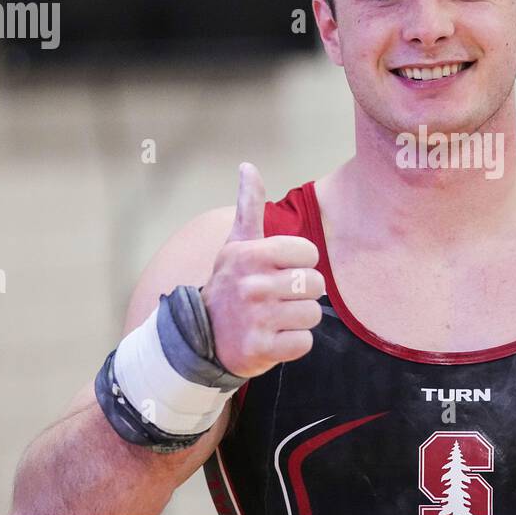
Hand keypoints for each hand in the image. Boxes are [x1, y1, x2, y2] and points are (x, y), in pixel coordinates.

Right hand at [203, 163, 324, 377]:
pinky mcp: (261, 348)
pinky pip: (304, 342)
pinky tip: (275, 338)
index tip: (281, 271)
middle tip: (279, 298)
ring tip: (276, 318)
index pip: (309, 253)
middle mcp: (253, 284)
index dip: (301, 263)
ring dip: (298, 319)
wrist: (199, 338)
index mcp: (252, 254)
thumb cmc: (228, 285)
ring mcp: (257, 318)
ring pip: (312, 314)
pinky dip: (294, 343)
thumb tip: (248, 166)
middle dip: (302, 293)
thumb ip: (248, 206)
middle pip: (315, 284)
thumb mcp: (236, 244)